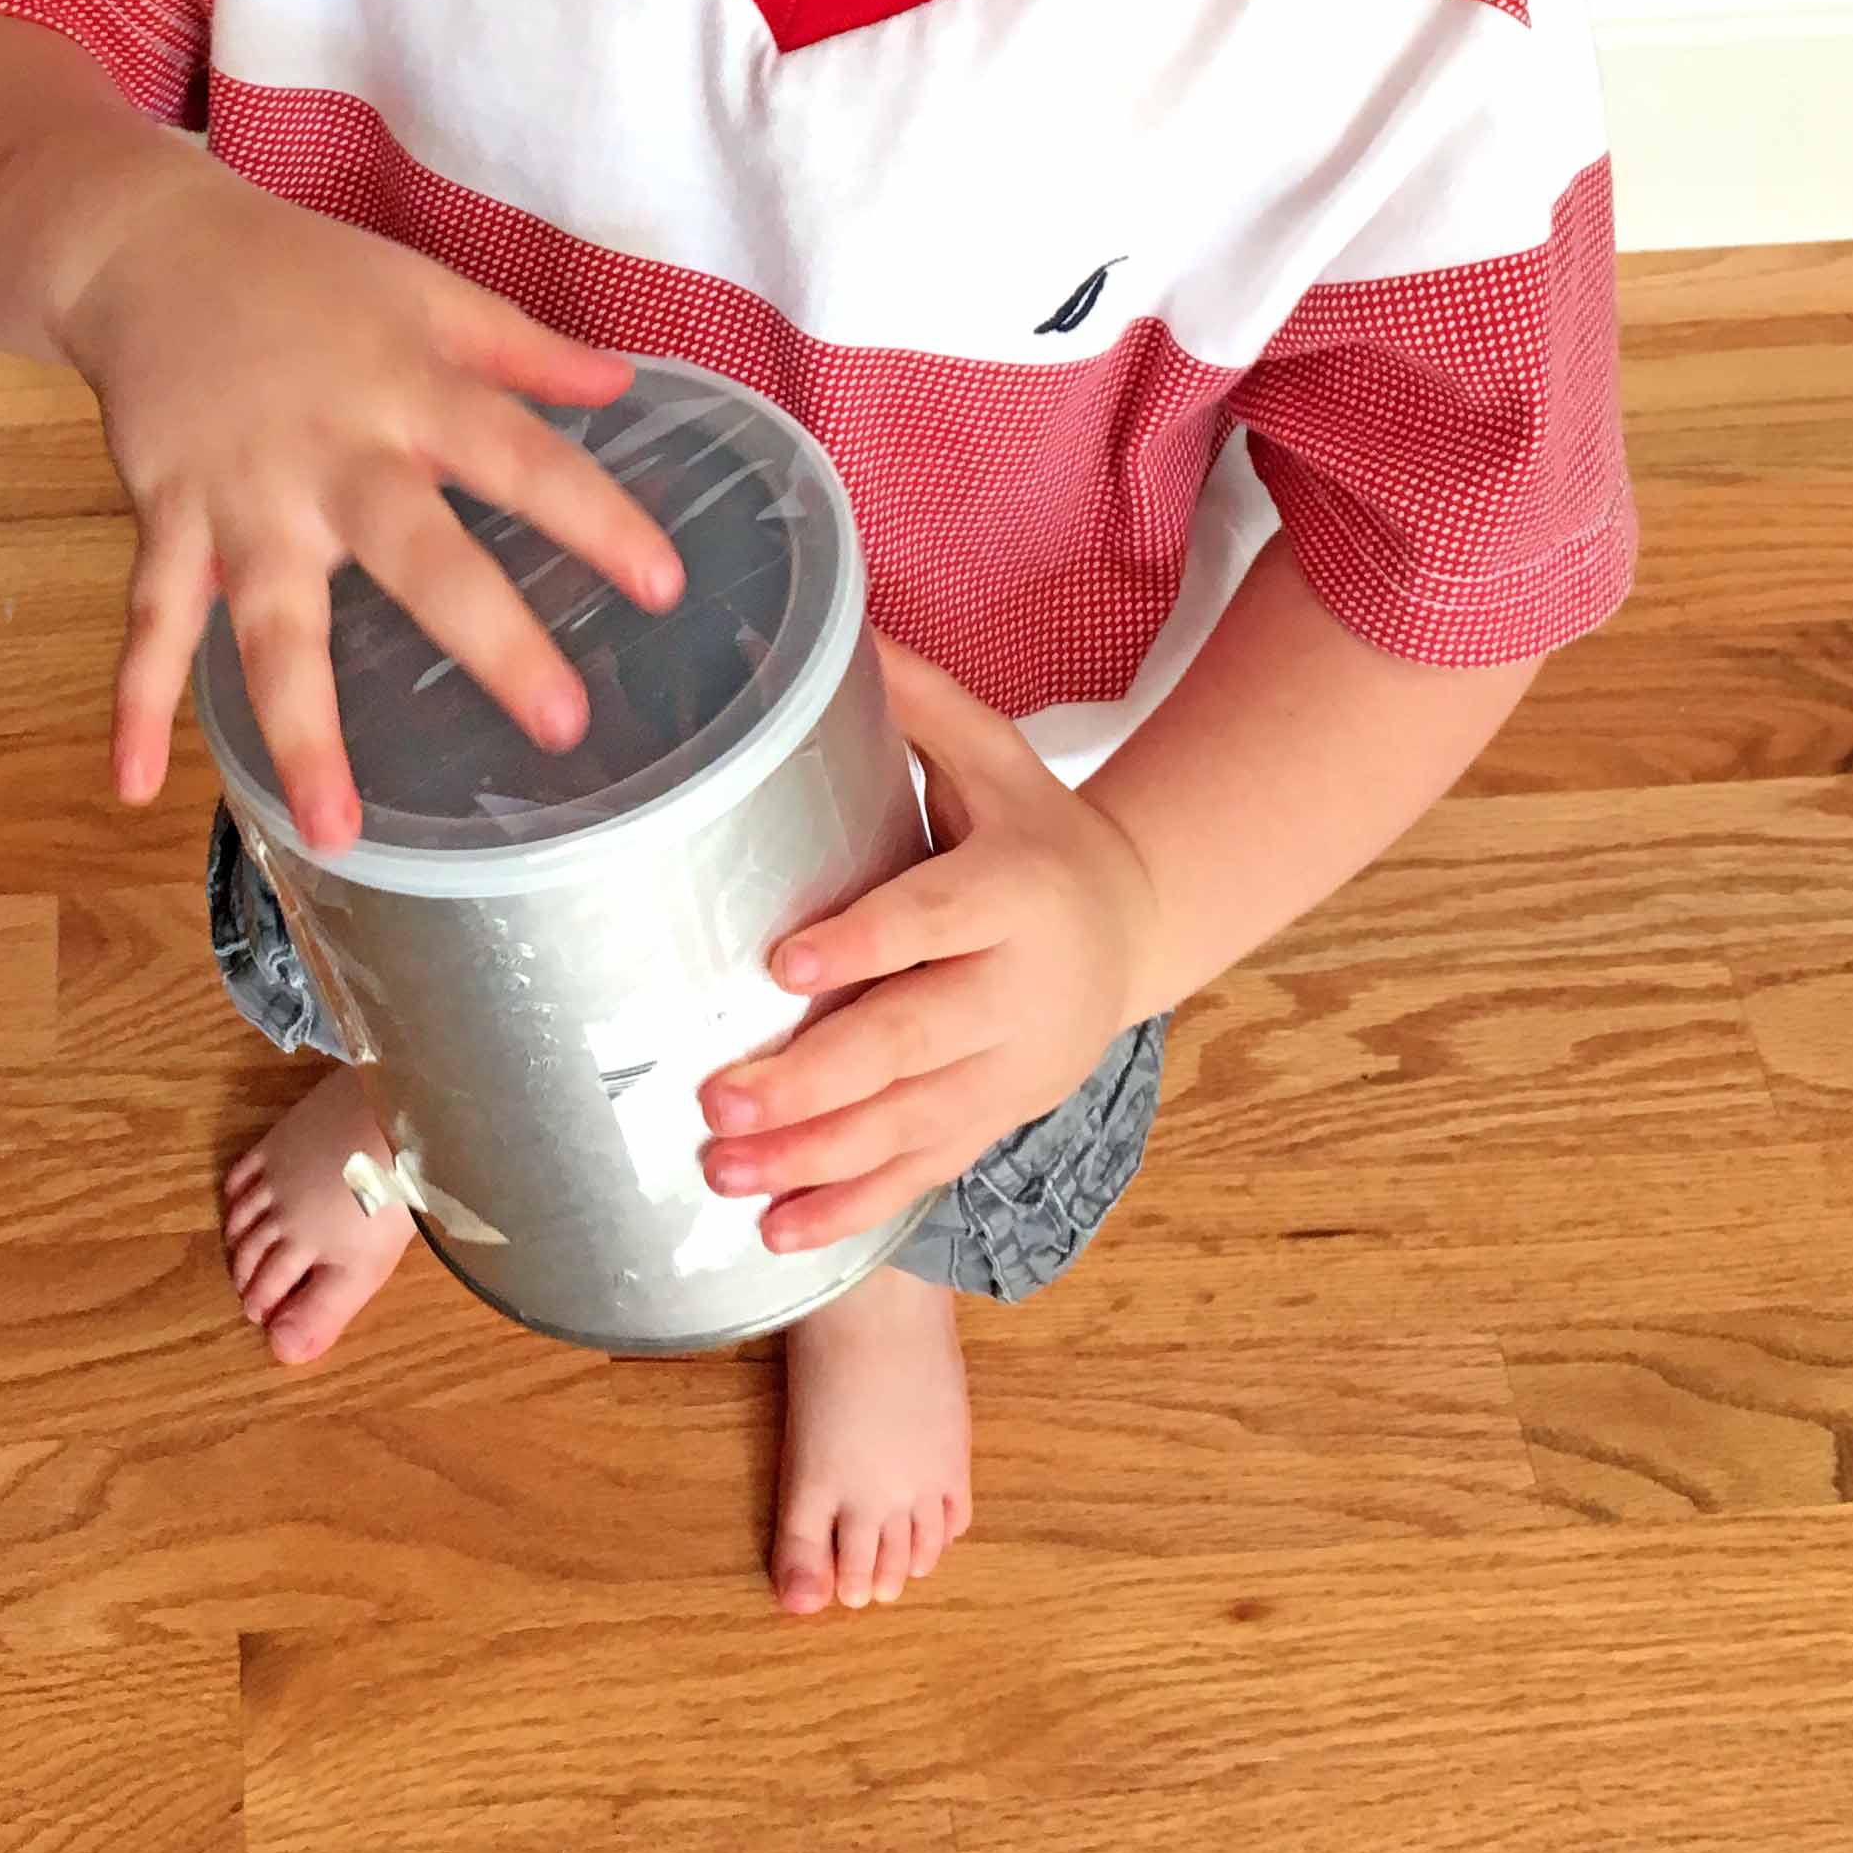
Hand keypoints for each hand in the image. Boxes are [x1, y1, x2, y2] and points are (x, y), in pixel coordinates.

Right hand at [55, 164, 683, 841]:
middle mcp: (333, 454)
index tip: (663, 585)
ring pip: (276, 622)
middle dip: (488, 639)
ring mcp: (243, 496)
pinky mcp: (167, 517)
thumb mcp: (424, 290)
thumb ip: (521, 349)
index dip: (594, 517)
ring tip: (336, 829)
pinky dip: (135, 701)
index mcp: (410, 390)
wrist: (147, 246)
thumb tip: (623, 386)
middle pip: (417, 555)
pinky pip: (154, 619)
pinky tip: (133, 786)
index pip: (521, 457)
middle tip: (560, 725)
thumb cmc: (303, 274)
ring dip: (302, 726)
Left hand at [696, 633, 1163, 1254]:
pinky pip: (922, 1172)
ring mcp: (1007, 1070)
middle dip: (812, 1079)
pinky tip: (777, 1234)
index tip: (782, 961)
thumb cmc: (1033, 828)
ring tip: (720, 1171)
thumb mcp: (996, 753)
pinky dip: (853, 1208)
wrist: (1134, 923)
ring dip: (811, 1157)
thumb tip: (835, 619)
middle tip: (718, 1100)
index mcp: (1013, 890)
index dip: (863, 943)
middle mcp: (1016, 991)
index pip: (931, 920)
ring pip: (908, 1124)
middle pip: (910, 1042)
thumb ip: (916, 698)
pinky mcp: (993, 1118)